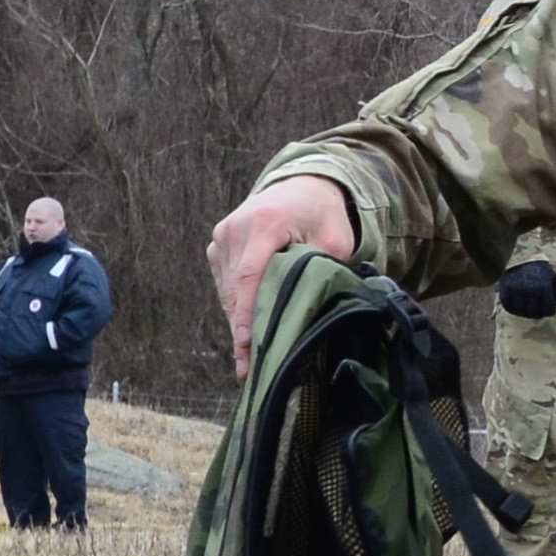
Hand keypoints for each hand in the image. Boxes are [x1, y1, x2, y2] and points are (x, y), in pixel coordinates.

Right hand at [204, 177, 357, 375]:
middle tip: (248, 369)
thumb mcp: (336, 238)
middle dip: (242, 331)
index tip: (247, 346)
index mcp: (265, 223)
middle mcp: (236, 228)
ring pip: (227, 290)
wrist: (300, 185)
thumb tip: (319, 308)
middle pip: (235, 289)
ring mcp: (222, 236)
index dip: (247, 314)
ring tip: (247, 361)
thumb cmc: (322, 214)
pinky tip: (247, 332)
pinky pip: (224, 283)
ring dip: (238, 323)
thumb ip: (326, 268)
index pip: (250, 276)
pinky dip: (235, 307)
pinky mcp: (218, 245)